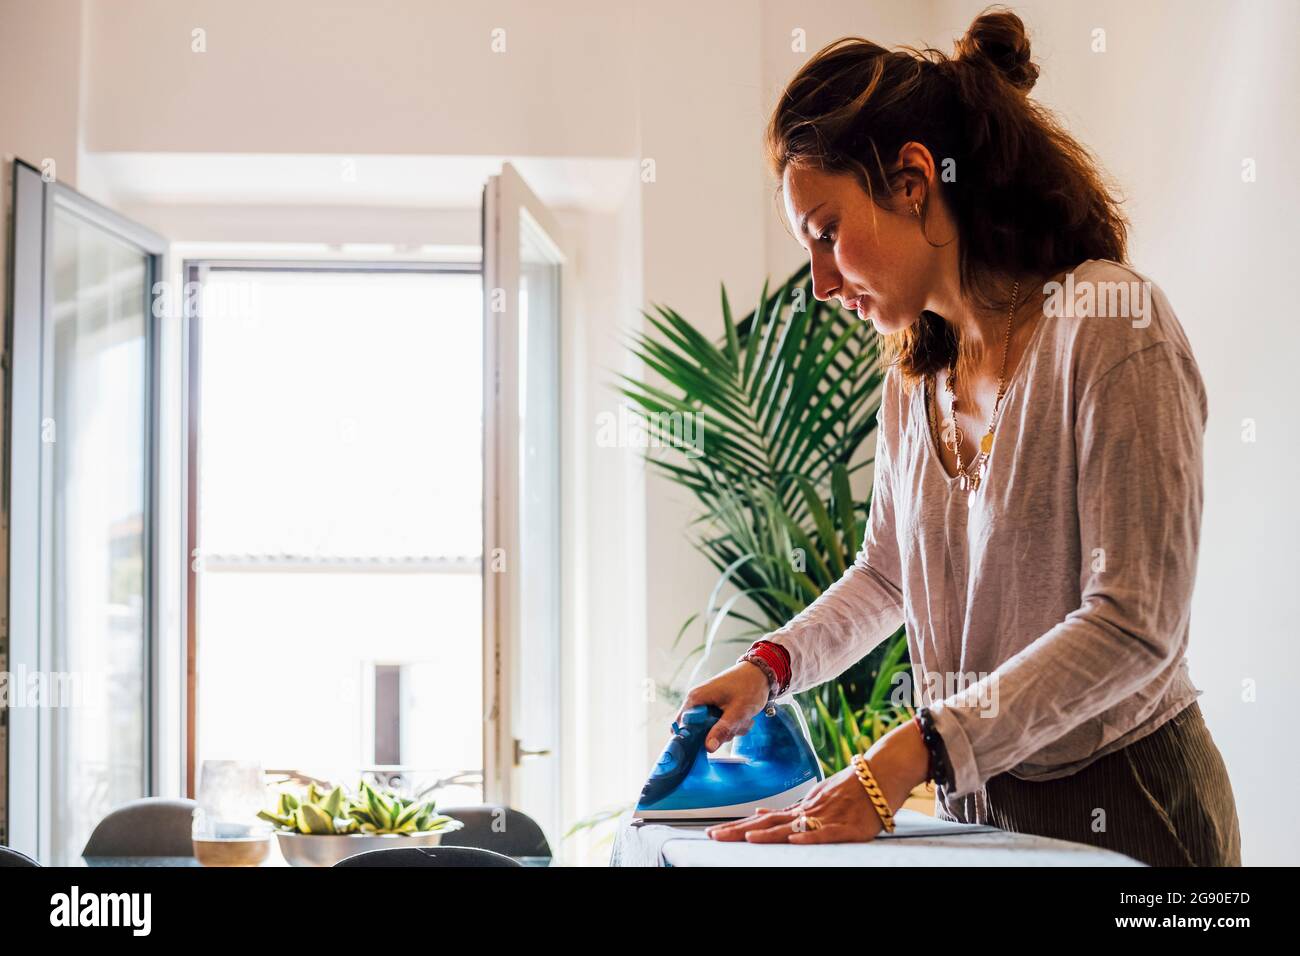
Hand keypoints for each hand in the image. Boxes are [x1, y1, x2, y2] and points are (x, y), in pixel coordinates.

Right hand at [676, 661, 770, 752]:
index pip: (682, 726)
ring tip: (741, 719)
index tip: (709, 745)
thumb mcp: (737, 712)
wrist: (761, 673)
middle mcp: (697, 701)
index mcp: (696, 699)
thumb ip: (722, 730)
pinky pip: (718, 723)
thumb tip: (708, 747)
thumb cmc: (749, 687)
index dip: (692, 739)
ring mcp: (706, 704)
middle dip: (717, 734)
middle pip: (698, 730)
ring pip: (711, 729)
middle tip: (733, 727)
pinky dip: (731, 725)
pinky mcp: (715, 707)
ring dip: (728, 730)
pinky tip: (742, 718)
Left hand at [704, 717, 929, 843]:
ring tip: (746, 839)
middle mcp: (809, 810)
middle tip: (714, 836)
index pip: (763, 819)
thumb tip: (758, 815)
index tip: (714, 832)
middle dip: (740, 831)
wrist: (882, 772)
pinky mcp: (847, 827)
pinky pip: (826, 834)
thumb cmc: (852, 787)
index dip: (738, 826)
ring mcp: (827, 817)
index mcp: (802, 806)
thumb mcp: (817, 796)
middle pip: (769, 823)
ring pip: (793, 827)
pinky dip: (809, 837)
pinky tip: (794, 840)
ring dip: (769, 834)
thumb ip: (790, 809)